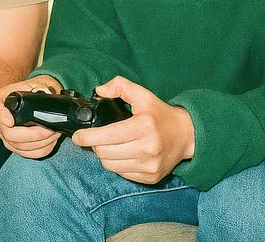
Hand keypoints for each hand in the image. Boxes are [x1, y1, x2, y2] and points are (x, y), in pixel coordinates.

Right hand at [0, 75, 62, 158]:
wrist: (33, 98)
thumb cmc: (31, 91)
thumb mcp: (31, 84)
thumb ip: (38, 88)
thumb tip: (46, 96)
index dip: (0, 116)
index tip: (10, 121)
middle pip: (9, 135)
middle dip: (34, 134)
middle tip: (50, 129)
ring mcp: (5, 137)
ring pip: (21, 147)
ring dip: (42, 142)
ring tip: (54, 133)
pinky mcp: (15, 147)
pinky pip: (28, 154)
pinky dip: (43, 149)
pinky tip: (51, 141)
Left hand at [71, 76, 194, 184]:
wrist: (186, 135)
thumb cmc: (160, 114)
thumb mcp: (142, 94)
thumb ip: (120, 86)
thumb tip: (100, 90)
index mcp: (144, 126)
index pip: (107, 136)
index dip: (87, 137)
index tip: (78, 136)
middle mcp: (148, 148)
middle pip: (105, 153)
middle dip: (95, 144)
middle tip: (97, 137)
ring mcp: (150, 165)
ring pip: (110, 166)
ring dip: (105, 156)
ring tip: (111, 145)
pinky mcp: (151, 177)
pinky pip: (122, 174)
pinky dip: (118, 164)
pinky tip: (123, 154)